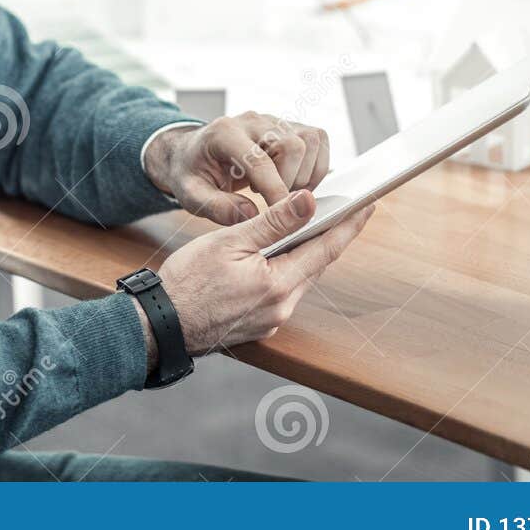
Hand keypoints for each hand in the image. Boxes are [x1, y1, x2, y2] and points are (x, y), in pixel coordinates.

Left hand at [144, 114, 330, 224]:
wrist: (192, 153)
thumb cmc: (192, 173)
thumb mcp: (191, 195)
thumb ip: (217, 207)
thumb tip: (251, 215)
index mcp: (224, 133)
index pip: (259, 160)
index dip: (274, 190)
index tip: (280, 215)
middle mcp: (252, 121)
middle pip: (293, 145)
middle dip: (291, 181)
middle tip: (273, 202)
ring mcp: (272, 121)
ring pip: (312, 140)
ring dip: (305, 174)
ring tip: (281, 191)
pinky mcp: (288, 127)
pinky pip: (318, 141)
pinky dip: (315, 167)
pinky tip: (292, 183)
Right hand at [152, 191, 372, 354]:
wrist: (160, 326)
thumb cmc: (187, 282)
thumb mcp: (230, 242)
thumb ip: (272, 222)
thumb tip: (308, 202)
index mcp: (278, 285)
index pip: (326, 248)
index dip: (349, 224)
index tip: (369, 204)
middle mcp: (282, 307)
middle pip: (316, 263)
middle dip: (330, 235)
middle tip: (345, 208)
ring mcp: (272, 320)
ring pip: (299, 277)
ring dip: (306, 252)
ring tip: (312, 225)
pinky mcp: (260, 324)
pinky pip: (283, 291)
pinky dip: (287, 269)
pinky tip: (279, 254)